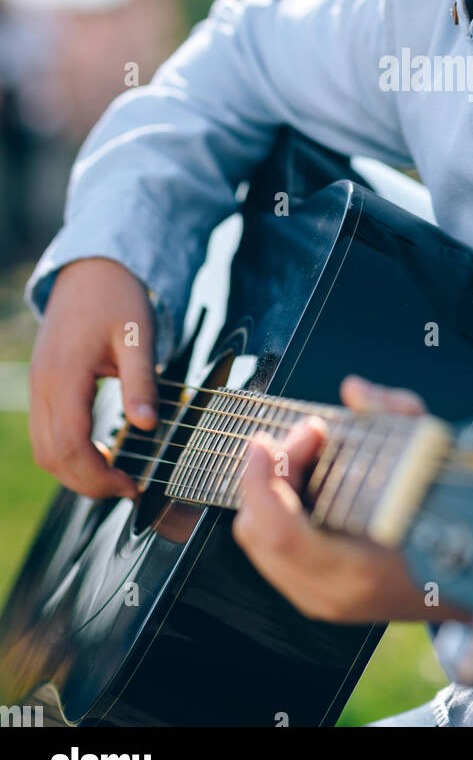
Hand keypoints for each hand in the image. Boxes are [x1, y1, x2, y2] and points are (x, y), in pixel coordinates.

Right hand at [29, 257, 158, 499]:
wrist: (91, 270)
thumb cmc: (118, 298)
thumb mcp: (139, 336)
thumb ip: (141, 382)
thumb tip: (148, 427)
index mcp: (64, 376)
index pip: (70, 445)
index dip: (98, 475)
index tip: (132, 485)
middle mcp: (42, 386)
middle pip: (51, 457)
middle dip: (87, 483)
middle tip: (128, 489)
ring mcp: (37, 387)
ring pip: (43, 450)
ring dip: (75, 472)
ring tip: (116, 478)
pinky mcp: (43, 387)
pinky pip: (45, 434)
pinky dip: (67, 454)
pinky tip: (99, 456)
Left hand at [231, 375, 471, 624]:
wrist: (466, 581)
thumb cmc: (452, 521)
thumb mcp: (435, 458)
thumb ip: (397, 415)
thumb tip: (354, 391)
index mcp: (359, 569)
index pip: (281, 532)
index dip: (262, 481)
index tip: (265, 441)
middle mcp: (330, 593)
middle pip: (258, 531)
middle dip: (270, 471)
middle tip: (310, 435)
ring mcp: (318, 600)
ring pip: (256, 540)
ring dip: (270, 487)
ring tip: (309, 453)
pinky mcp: (311, 594)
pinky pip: (268, 549)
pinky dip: (276, 507)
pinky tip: (307, 481)